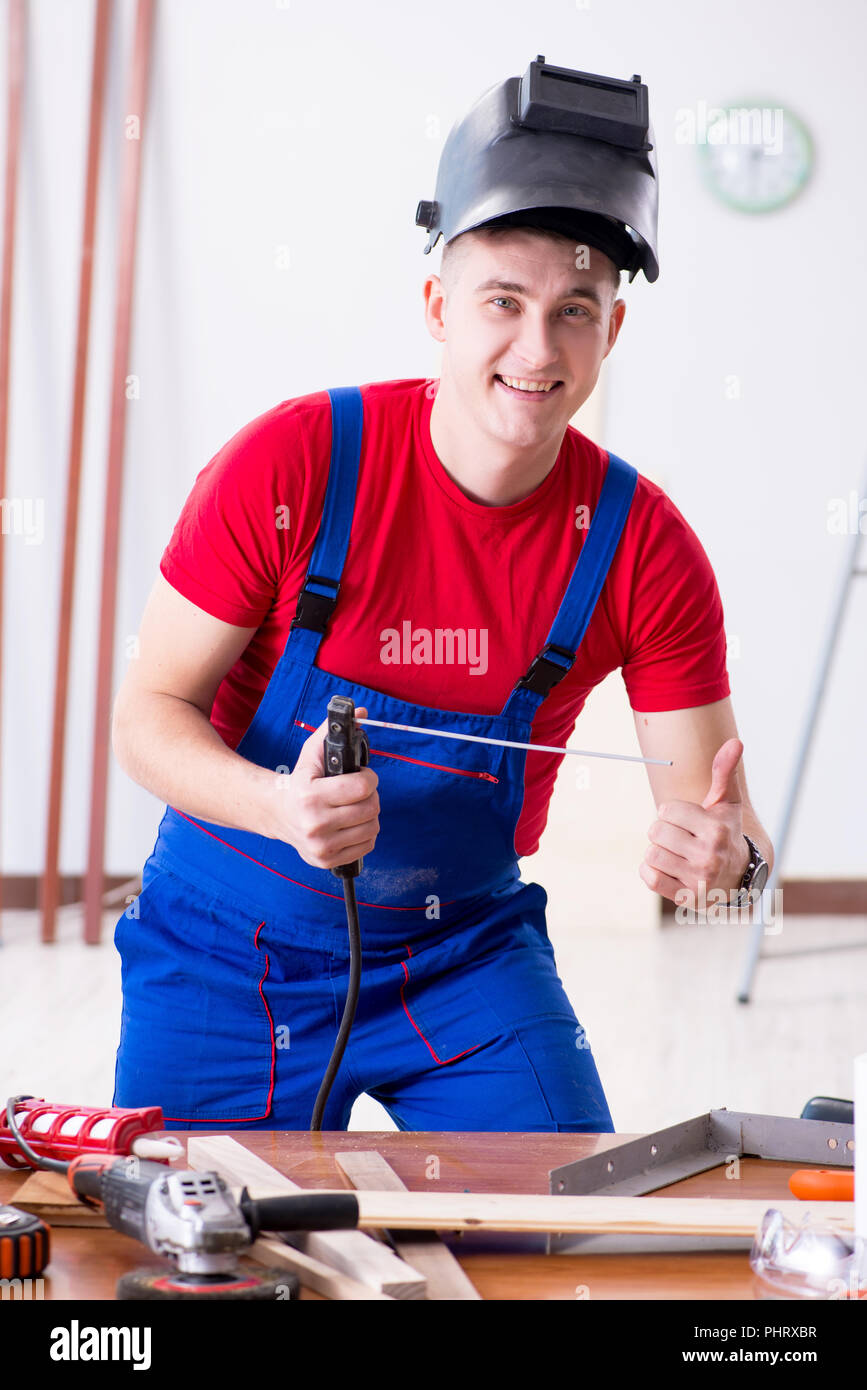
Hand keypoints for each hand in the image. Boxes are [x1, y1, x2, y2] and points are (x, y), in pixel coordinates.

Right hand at [261, 707, 379, 869]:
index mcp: (311, 796)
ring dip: (369, 815)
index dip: (368, 778)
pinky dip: (365, 833)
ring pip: (372, 828)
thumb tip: (361, 713)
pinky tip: (351, 824)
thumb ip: (334, 731)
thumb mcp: (312, 753)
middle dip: (370, 796)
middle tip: (359, 791)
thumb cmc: (300, 781)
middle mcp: (315, 824)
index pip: (362, 788)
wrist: (277, 814)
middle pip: (371, 808)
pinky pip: (367, 846)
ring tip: (355, 807)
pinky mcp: (326, 860)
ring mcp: (321, 846)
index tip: (362, 775)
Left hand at [639, 737, 750, 904]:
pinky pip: (650, 878)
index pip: (666, 810)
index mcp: (716, 830)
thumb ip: (725, 772)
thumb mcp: (726, 803)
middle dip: (664, 832)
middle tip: (682, 839)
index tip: (688, 822)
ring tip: (677, 854)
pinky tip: (670, 869)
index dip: (672, 813)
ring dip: (659, 852)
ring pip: (651, 854)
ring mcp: (698, 880)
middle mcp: (709, 856)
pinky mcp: (687, 899)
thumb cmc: (725, 832)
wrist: (737, 877)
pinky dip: (652, 872)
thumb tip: (735, 741)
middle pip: (656, 832)